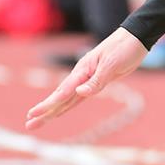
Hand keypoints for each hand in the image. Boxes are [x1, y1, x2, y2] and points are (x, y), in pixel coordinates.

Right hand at [25, 28, 146, 129]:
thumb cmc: (124, 48)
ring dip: (53, 111)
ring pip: (66, 99)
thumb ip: (96, 81)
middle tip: (29, 125)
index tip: (33, 114)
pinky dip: (67, 105)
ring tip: (38, 121)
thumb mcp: (112, 64)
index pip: (62, 92)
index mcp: (82, 70)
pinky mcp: (96, 82)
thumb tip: (79, 93)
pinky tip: (59, 112)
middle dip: (44, 112)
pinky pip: (78, 98)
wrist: (136, 38)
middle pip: (59, 98)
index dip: (48, 105)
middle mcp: (81, 76)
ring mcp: (87, 79)